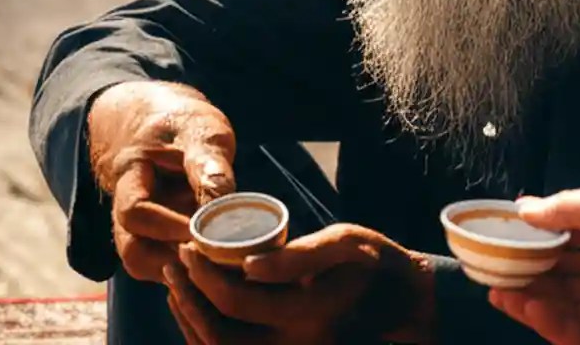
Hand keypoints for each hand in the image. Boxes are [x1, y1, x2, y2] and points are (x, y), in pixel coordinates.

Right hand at [88, 81, 236, 282]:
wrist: (158, 119)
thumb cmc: (181, 121)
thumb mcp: (200, 129)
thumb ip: (208, 163)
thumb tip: (222, 203)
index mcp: (130, 174)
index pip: (134, 211)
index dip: (168, 227)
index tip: (205, 229)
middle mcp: (125, 206)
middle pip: (133, 250)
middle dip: (174, 259)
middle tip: (218, 256)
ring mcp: (138, 224)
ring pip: (145, 262)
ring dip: (180, 269)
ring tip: (219, 262)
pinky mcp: (154, 234)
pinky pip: (161, 261)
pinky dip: (184, 269)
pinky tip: (216, 265)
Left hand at [165, 224, 434, 343]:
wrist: (404, 306)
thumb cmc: (378, 266)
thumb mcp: (349, 244)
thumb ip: (301, 254)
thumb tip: (247, 265)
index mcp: (309, 315)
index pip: (235, 302)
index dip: (203, 275)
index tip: (189, 246)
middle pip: (216, 335)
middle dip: (188, 298)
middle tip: (175, 262)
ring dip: (190, 317)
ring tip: (178, 282)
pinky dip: (204, 334)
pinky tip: (195, 306)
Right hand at [489, 188, 579, 344]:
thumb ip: (571, 208)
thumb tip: (524, 206)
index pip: (568, 238)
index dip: (534, 238)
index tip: (499, 236)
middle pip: (563, 275)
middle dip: (526, 272)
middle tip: (489, 268)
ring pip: (566, 307)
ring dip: (531, 298)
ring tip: (498, 289)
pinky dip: (551, 323)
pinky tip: (528, 306)